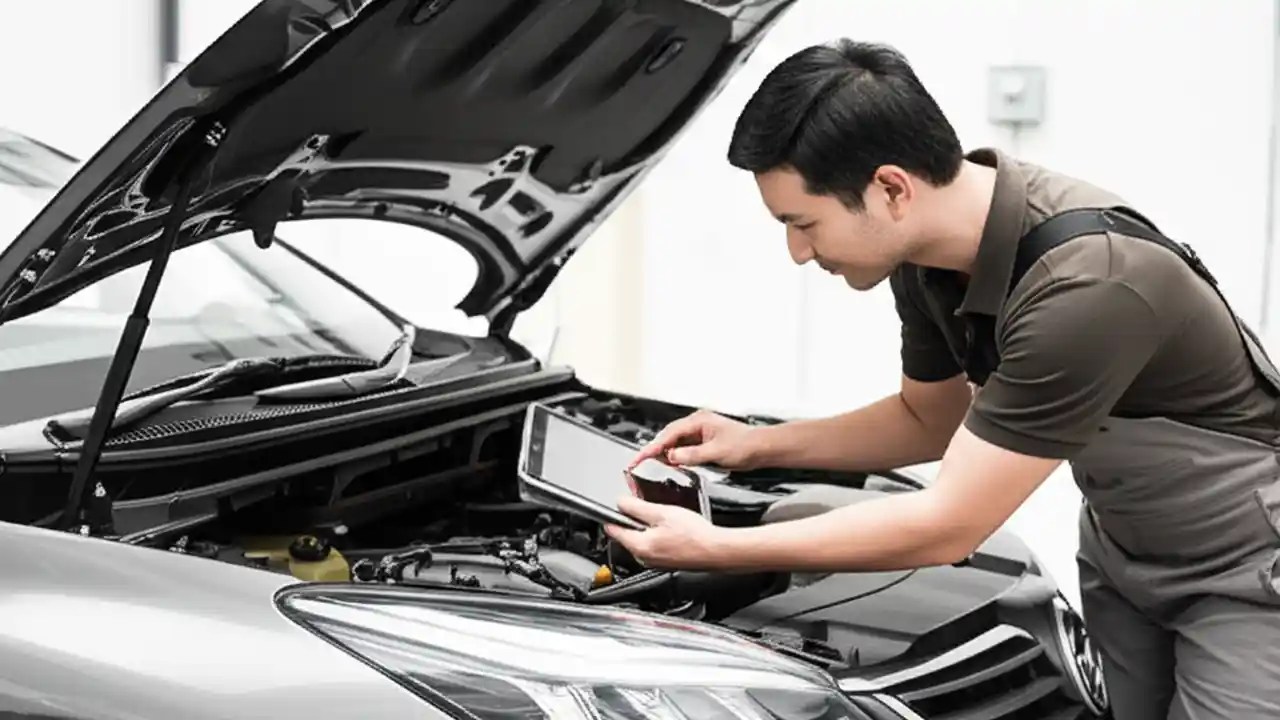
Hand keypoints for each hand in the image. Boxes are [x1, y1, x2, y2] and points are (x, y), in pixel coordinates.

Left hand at [603, 495, 726, 569]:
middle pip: (627, 534)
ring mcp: (654, 562)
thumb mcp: (662, 513)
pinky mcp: (665, 563)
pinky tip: (672, 530)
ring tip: (666, 520)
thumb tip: (620, 503)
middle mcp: (643, 558)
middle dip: (634, 520)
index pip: (613, 530)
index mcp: (639, 546)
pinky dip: (658, 536)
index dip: (613, 514)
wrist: (715, 550)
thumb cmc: (693, 535)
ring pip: (641, 540)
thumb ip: (637, 507)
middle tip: (650, 510)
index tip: (617, 506)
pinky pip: (654, 546)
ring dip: (648, 528)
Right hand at [629, 410, 762, 469]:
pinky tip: (672, 464)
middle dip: (654, 450)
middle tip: (639, 464)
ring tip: (650, 466)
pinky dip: (676, 456)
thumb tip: (672, 456)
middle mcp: (697, 424)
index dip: (652, 447)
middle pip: (668, 437)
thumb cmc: (745, 446)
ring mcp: (701, 432)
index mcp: (698, 421)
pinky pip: (684, 448)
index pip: (668, 435)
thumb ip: (692, 455)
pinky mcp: (705, 441)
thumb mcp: (716, 453)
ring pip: (675, 443)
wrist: (763, 448)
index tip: (638, 458)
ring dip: (664, 454)